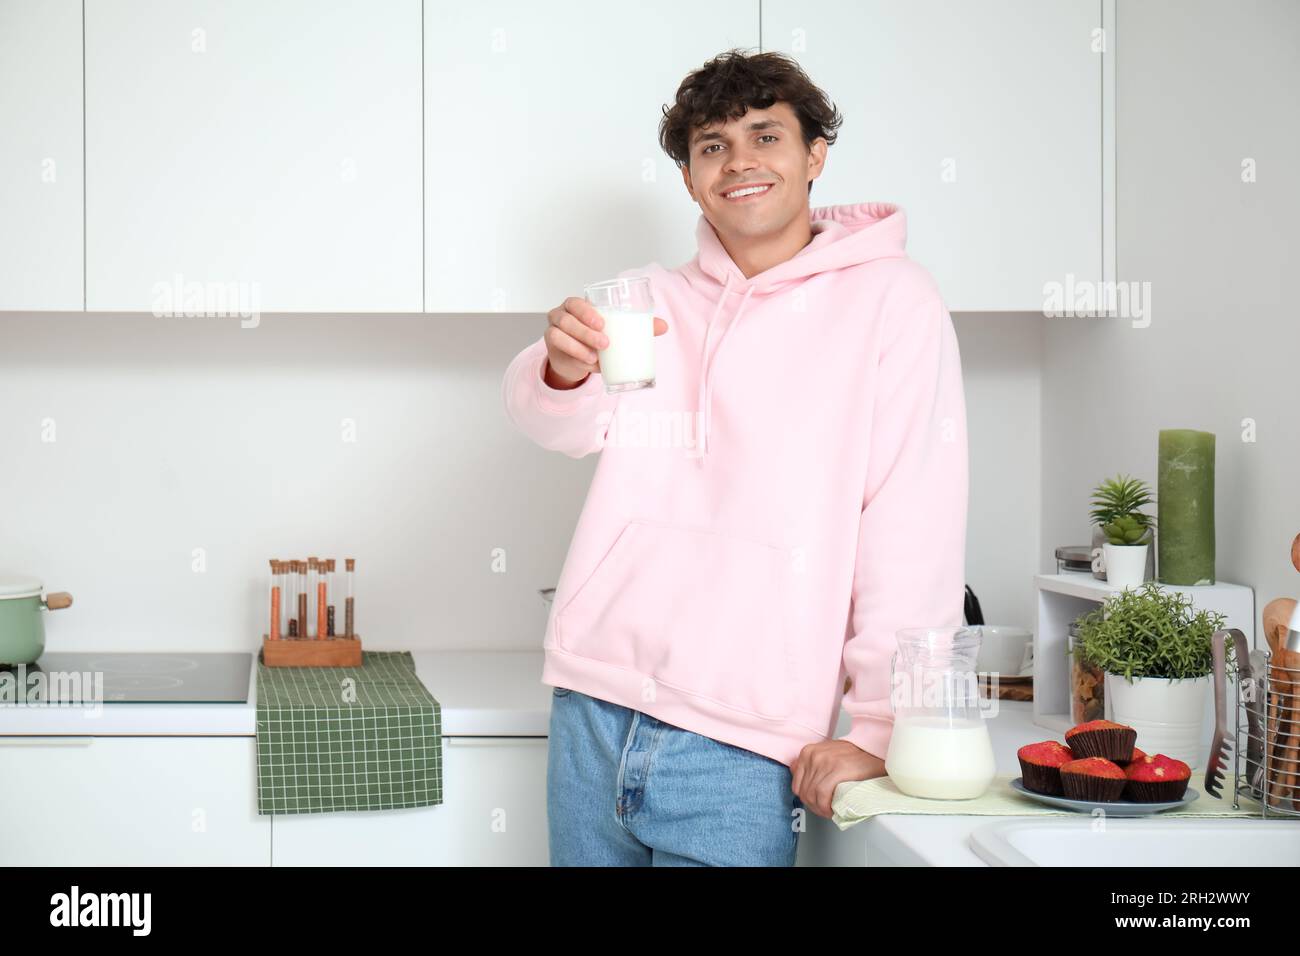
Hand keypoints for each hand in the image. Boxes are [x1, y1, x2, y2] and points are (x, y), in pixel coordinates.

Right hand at [543, 296, 668, 388]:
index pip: (575, 302)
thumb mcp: (615, 331)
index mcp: (576, 306)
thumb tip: (664, 326)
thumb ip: (636, 326)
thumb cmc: (596, 339)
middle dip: (585, 332)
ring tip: (597, 356)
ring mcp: (553, 331)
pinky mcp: (552, 348)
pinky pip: (559, 350)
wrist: (578, 359)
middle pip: (567, 319)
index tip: (602, 323)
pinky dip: (574, 356)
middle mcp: (561, 315)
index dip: (586, 311)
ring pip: (559, 334)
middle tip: (605, 343)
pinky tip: (588, 363)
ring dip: (579, 346)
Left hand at [791, 738, 886, 818]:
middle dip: (814, 807)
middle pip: (804, 792)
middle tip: (826, 811)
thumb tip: (794, 772)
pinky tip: (834, 810)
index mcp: (808, 752)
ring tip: (831, 812)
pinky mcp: (837, 769)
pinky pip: (822, 795)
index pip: (797, 785)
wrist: (873, 749)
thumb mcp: (825, 754)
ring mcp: (824, 762)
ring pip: (812, 795)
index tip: (817, 805)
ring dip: (821, 809)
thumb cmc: (853, 755)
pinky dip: (826, 807)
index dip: (807, 800)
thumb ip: (809, 764)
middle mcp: (813, 755)